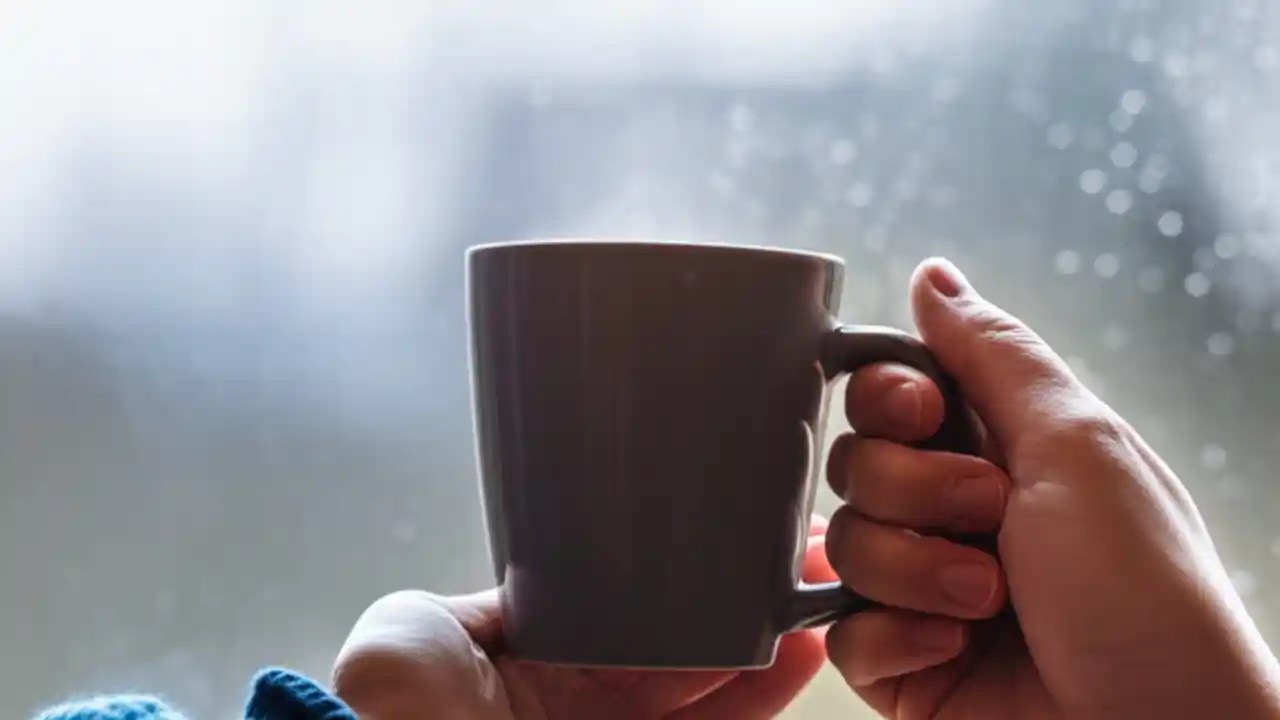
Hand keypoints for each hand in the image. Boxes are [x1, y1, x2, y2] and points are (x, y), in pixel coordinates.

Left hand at [331, 517, 836, 718]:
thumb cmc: (397, 711)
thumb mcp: (414, 631)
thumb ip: (475, 601)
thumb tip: (524, 568)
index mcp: (535, 668)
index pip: (627, 622)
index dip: (683, 589)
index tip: (733, 551)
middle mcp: (582, 712)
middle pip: (684, 658)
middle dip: (745, 615)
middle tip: (797, 569)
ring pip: (713, 701)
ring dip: (768, 655)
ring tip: (812, 607)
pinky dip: (757, 704)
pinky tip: (794, 659)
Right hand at [825, 258, 1279, 718]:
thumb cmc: (1145, 589)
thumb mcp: (1080, 445)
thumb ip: (994, 353)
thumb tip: (933, 274)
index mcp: (1001, 449)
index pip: (891, 392)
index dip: (888, 397)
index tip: (924, 413)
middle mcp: (956, 514)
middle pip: (856, 464)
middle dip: (917, 492)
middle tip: (992, 520)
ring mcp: (924, 591)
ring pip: (844, 545)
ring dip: (915, 571)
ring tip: (987, 603)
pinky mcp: (901, 663)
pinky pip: (841, 631)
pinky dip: (895, 638)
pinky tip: (955, 648)